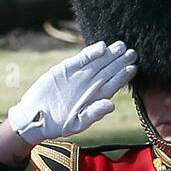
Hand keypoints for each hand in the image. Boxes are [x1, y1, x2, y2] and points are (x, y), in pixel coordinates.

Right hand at [6, 40, 137, 145]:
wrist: (37, 117)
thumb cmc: (60, 124)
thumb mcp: (79, 122)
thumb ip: (95, 113)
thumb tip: (111, 104)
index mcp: (97, 97)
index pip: (114, 84)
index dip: (124, 75)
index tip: (133, 67)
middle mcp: (91, 85)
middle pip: (109, 70)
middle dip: (120, 61)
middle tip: (133, 52)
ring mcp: (79, 75)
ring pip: (97, 62)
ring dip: (109, 54)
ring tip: (121, 46)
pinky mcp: (66, 68)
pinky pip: (81, 59)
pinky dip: (91, 53)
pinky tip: (102, 47)